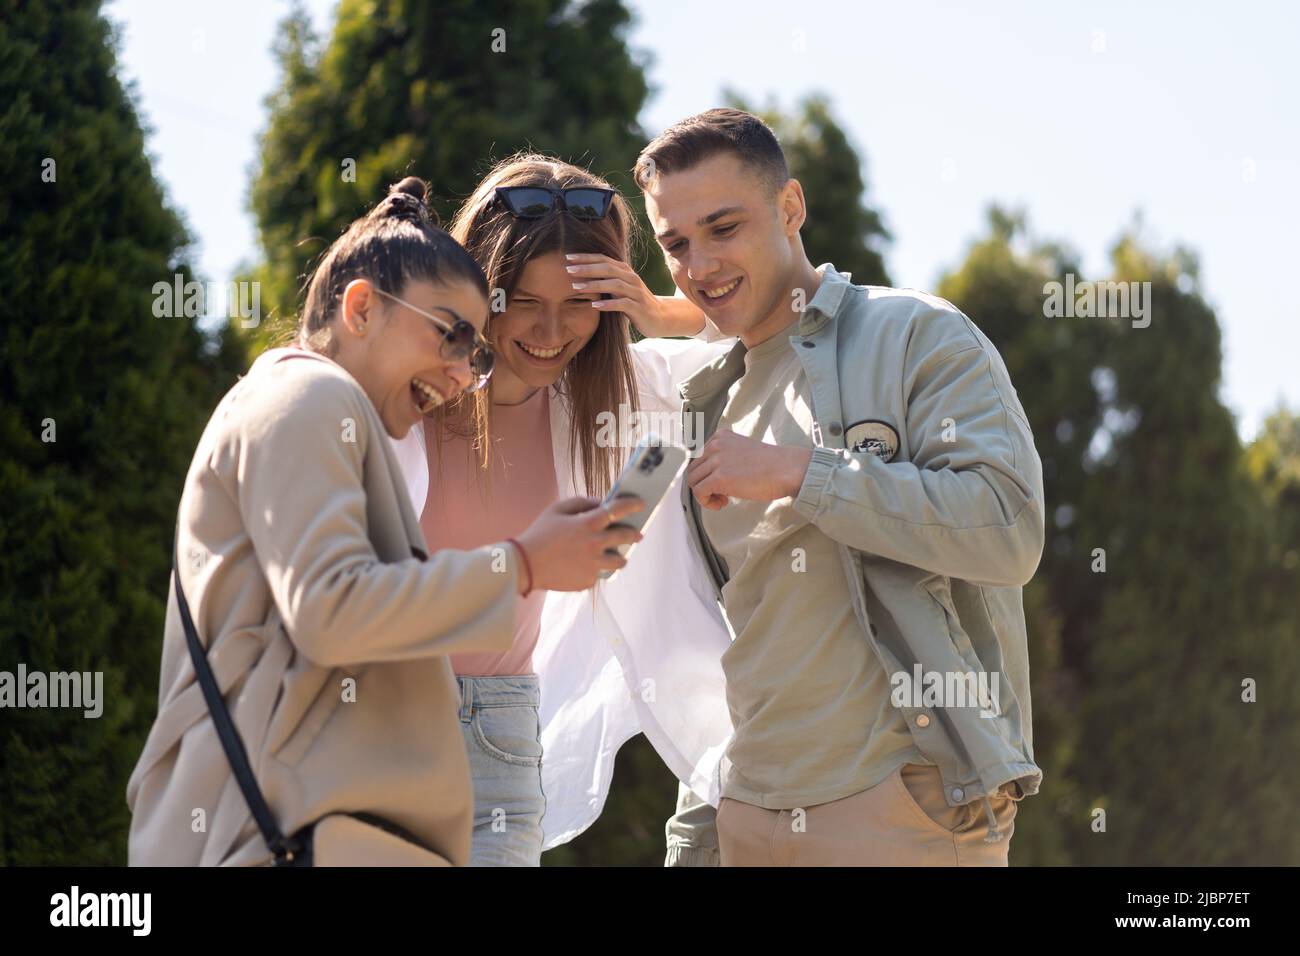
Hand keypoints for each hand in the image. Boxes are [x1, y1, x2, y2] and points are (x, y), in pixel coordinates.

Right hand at [514, 495, 645, 591]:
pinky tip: (585, 566)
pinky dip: (595, 568)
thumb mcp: (556, 509)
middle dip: (635, 534)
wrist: (524, 565)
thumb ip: (581, 502)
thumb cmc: (539, 534)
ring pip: (620, 561)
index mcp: (587, 524)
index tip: (641, 504)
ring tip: (616, 554)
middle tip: (638, 533)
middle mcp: (594, 544)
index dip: (632, 505)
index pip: (618, 510)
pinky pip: (599, 573)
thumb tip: (601, 503)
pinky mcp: (587, 581)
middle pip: (625, 537)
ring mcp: (593, 565)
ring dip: (620, 555)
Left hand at [563, 253, 703, 337]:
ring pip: (614, 284)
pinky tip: (595, 306)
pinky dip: (608, 304)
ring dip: (594, 285)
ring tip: (577, 287)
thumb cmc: (634, 301)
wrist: (659, 317)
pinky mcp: (638, 307)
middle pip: (608, 268)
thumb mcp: (620, 288)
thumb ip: (606, 279)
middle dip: (587, 268)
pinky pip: (622, 304)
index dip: (586, 258)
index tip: (568, 258)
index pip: (603, 259)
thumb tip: (580, 273)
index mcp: (625, 271)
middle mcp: (631, 278)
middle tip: (568, 270)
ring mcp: (636, 292)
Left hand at [685, 429, 812, 510]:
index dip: (707, 475)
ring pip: (693, 482)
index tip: (721, 483)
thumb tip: (708, 476)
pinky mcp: (719, 477)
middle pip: (693, 470)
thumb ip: (724, 457)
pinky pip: (698, 493)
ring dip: (705, 495)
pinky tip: (723, 503)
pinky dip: (707, 502)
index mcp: (720, 436)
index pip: (698, 458)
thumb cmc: (771, 465)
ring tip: (724, 499)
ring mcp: (716, 460)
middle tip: (722, 493)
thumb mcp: (742, 451)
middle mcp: (715, 445)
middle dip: (704, 485)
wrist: (787, 469)